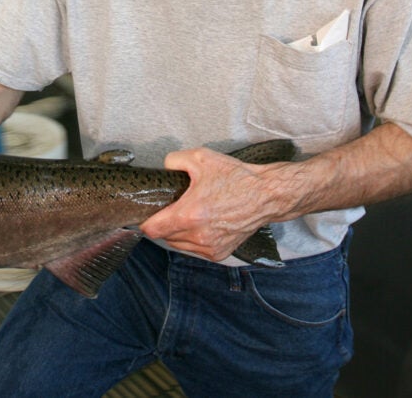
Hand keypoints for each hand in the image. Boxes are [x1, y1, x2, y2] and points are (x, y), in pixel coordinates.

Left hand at [140, 147, 276, 261]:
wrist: (266, 195)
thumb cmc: (236, 177)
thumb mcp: (201, 158)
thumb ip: (174, 160)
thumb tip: (164, 167)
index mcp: (189, 215)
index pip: (152, 229)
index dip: (144, 221)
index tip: (146, 212)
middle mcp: (198, 236)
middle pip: (164, 237)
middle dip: (163, 223)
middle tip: (169, 208)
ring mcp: (210, 247)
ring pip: (178, 245)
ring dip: (177, 233)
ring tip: (187, 215)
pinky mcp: (220, 253)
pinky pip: (194, 249)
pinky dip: (192, 239)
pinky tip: (200, 224)